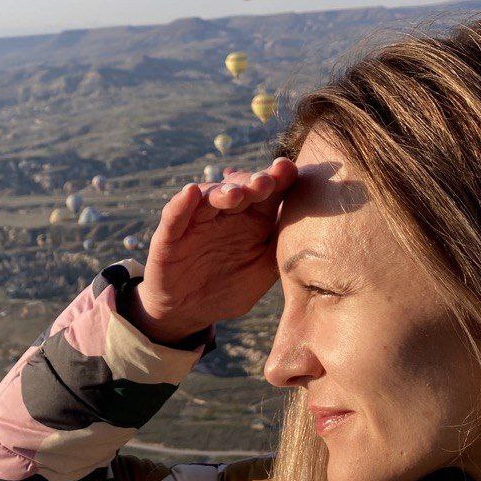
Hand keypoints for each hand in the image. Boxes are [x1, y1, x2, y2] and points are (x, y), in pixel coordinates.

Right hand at [127, 158, 297, 343]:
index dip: (277, 178)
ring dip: (222, 192)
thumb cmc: (229, 289)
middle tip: (264, 182)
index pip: (267, 193)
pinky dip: (181, 203)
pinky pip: (174, 215)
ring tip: (234, 194)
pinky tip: (190, 192)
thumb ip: (280, 250)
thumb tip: (311, 230)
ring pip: (209, 198)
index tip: (288, 168)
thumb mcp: (261, 273)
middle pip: (240, 188)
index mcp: (252, 219)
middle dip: (252, 182)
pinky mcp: (169, 235)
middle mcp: (225, 213)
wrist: (189, 311)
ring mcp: (197, 221)